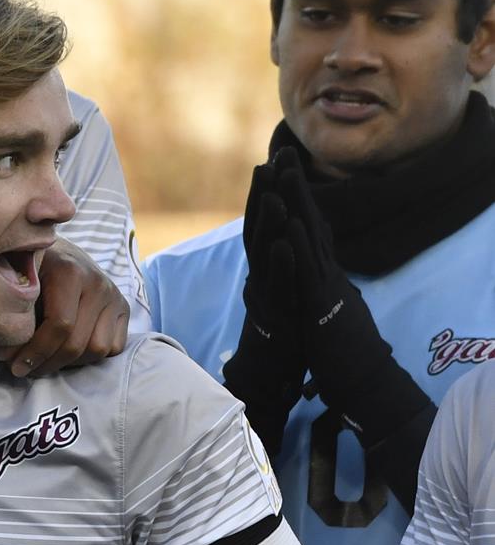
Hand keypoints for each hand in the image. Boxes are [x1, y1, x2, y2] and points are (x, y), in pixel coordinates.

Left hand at [5, 241, 129, 376]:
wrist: (56, 250)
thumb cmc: (28, 266)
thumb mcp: (16, 279)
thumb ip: (16, 310)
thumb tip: (9, 352)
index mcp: (70, 271)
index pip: (60, 326)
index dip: (34, 352)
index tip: (9, 362)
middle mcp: (98, 283)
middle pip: (77, 343)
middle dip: (45, 363)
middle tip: (20, 368)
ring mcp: (113, 295)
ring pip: (97, 349)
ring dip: (67, 364)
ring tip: (41, 361)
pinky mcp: (122, 308)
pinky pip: (113, 347)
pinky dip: (88, 357)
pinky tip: (63, 352)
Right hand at [223, 158, 309, 455]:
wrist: (267, 384)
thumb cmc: (279, 339)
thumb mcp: (282, 295)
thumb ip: (278, 269)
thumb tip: (281, 243)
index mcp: (266, 271)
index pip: (265, 226)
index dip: (267, 193)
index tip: (271, 161)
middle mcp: (259, 279)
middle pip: (258, 230)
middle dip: (264, 195)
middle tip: (268, 160)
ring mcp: (263, 297)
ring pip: (263, 254)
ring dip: (269, 222)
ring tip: (275, 193)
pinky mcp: (273, 317)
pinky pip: (276, 286)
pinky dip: (279, 264)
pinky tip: (285, 242)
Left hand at [254, 156, 427, 445]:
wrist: (364, 381)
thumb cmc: (345, 351)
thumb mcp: (328, 310)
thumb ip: (323, 288)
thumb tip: (322, 276)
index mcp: (325, 275)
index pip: (309, 230)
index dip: (296, 200)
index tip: (282, 172)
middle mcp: (328, 273)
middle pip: (310, 222)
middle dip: (294, 187)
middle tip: (282, 152)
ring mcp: (327, 286)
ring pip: (309, 238)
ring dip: (296, 204)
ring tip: (283, 172)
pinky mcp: (323, 305)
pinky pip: (308, 272)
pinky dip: (298, 246)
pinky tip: (288, 223)